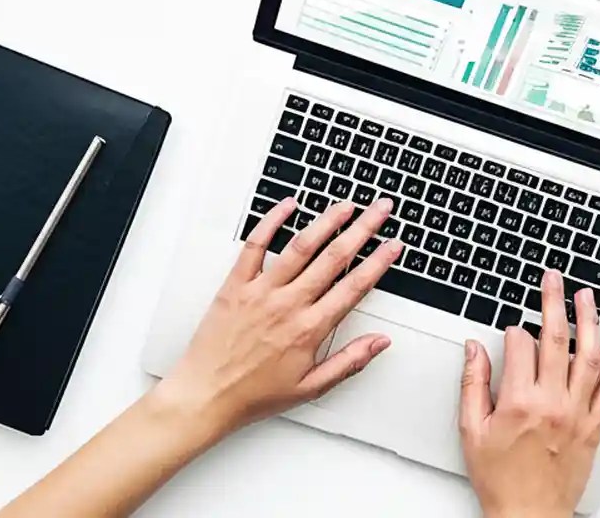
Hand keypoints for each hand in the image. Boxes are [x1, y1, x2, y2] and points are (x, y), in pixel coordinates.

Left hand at [150, 196, 401, 437]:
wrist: (206, 394)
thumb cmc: (254, 394)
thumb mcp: (310, 388)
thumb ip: (349, 362)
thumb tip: (380, 343)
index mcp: (309, 329)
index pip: (354, 287)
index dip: (378, 262)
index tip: (393, 245)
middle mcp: (288, 304)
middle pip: (334, 257)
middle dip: (362, 229)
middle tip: (380, 209)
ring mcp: (261, 291)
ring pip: (301, 246)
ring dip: (327, 221)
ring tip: (345, 205)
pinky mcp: (235, 285)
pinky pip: (255, 245)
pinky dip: (271, 221)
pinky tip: (287, 205)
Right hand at [459, 271, 599, 517]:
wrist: (529, 515)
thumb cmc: (500, 479)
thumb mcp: (472, 431)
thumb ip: (472, 385)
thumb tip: (474, 350)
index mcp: (519, 402)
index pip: (521, 346)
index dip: (514, 331)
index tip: (512, 329)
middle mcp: (552, 403)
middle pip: (557, 340)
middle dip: (554, 303)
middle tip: (554, 280)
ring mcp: (577, 413)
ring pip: (589, 357)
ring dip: (589, 321)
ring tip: (586, 298)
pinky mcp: (594, 426)